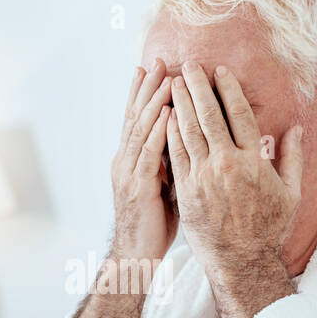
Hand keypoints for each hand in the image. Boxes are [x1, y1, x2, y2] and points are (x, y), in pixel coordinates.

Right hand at [110, 59, 175, 262]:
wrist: (135, 256)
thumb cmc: (153, 225)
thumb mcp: (164, 187)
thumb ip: (171, 163)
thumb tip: (191, 141)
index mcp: (131, 160)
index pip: (138, 120)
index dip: (145, 93)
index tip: (155, 68)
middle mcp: (125, 161)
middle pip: (136, 116)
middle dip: (147, 87)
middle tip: (158, 60)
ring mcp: (129, 172)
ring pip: (141, 130)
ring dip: (154, 102)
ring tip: (165, 78)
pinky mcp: (137, 187)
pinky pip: (148, 154)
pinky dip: (157, 131)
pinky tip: (167, 114)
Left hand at [165, 63, 300, 317]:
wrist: (242, 263)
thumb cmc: (269, 230)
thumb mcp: (291, 195)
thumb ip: (292, 159)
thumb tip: (296, 129)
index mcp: (254, 162)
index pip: (239, 114)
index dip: (228, 89)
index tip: (219, 70)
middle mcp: (227, 165)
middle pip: (210, 116)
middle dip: (198, 87)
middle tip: (189, 65)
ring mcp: (204, 178)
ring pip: (189, 132)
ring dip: (180, 104)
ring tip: (173, 83)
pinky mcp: (186, 191)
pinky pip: (175, 156)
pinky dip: (170, 134)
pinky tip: (165, 117)